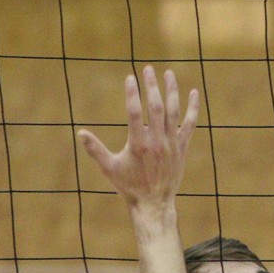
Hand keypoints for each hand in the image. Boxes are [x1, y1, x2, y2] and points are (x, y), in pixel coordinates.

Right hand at [77, 66, 199, 211]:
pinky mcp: (183, 146)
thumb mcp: (109, 168)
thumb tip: (80, 133)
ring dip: (171, 91)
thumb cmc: (128, 186)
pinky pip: (190, 123)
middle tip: (148, 69)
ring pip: (174, 111)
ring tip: (168, 73)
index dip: (133, 93)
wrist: (153, 203)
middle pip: (156, 107)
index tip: (130, 78)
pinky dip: (192, 107)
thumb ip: (95, 150)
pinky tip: (193, 92)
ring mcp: (172, 143)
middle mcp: (156, 141)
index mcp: (137, 144)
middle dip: (152, 86)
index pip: (134, 112)